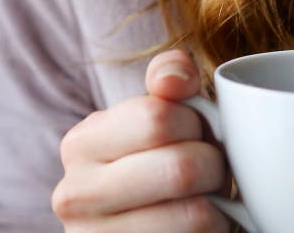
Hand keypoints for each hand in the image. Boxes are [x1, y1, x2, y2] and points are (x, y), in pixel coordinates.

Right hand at [52, 49, 229, 231]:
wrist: (148, 222)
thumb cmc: (162, 155)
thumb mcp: (163, 109)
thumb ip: (170, 75)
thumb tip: (173, 78)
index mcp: (80, 143)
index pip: (157, 118)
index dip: (194, 122)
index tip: (196, 132)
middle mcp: (75, 195)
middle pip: (180, 169)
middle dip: (213, 164)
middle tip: (213, 167)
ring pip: (195, 215)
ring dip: (218, 202)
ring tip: (208, 196)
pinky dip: (215, 230)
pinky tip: (199, 226)